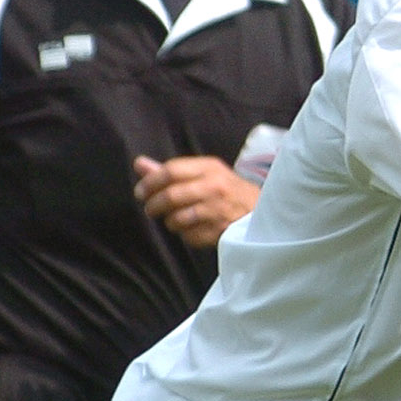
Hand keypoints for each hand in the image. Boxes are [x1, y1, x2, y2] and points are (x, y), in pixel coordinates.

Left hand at [133, 156, 259, 248]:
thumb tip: (138, 164)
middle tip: (150, 209)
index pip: (170, 171)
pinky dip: (185, 235)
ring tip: (174, 219)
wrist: (262, 213)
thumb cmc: (226, 191)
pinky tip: (192, 229)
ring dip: (169, 222)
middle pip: (171, 196)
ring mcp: (218, 211)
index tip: (140, 192)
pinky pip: (188, 236)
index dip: (150, 182)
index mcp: (210, 168)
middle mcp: (215, 188)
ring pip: (177, 218)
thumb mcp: (204, 174)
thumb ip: (171, 170)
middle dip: (153, 205)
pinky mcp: (220, 232)